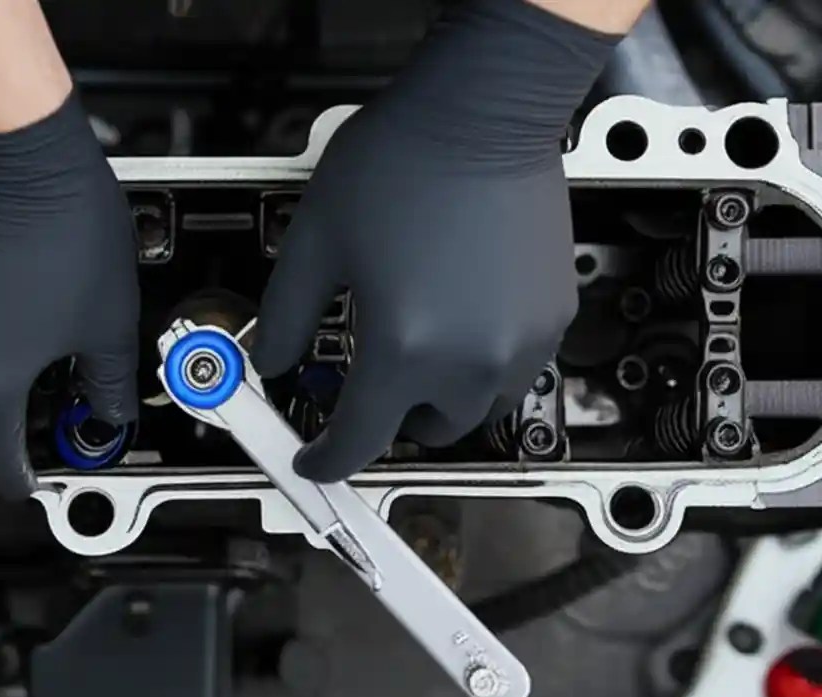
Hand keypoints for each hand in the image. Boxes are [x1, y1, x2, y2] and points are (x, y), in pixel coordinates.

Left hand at [253, 0, 619, 481]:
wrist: (483, 110)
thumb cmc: (401, 163)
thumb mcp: (314, 243)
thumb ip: (282, 317)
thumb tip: (269, 362)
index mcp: (401, 348)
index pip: (358, 441)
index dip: (326, 460)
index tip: (313, 460)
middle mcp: (469, 359)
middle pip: (425, 430)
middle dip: (388, 419)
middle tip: (364, 384)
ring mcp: (520, 341)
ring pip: (477, 408)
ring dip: (440, 398)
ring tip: (416, 349)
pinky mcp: (552, 315)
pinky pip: (515, 369)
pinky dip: (483, 365)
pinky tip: (459, 319)